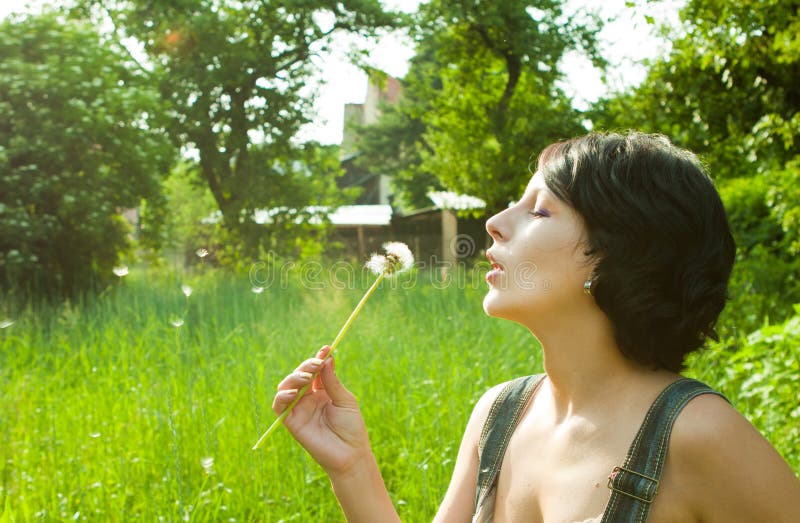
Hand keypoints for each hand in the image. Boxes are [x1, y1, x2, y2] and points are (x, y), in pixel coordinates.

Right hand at [272, 345, 371, 475]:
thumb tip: (326, 359)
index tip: (326, 348)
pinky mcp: (291, 422)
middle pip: (300, 375)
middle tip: (317, 363)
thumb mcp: (345, 400)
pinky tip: (292, 392)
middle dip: (306, 366)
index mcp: (322, 391)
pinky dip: (282, 397)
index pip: (316, 370)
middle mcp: (308, 398)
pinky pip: (279, 406)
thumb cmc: (351, 427)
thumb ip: (333, 382)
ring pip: (287, 387)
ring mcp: (299, 409)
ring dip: (293, 378)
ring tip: (306, 378)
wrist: (350, 454)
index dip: (318, 358)